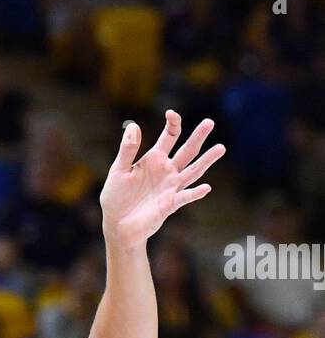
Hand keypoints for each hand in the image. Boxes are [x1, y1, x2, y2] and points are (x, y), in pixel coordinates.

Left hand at [100, 111, 224, 250]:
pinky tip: (205, 187)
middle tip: (209, 122)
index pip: (170, 136)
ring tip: (220, 148)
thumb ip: (127, 149)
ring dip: (206, 161)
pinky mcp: (170, 204)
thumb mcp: (118, 170)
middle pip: (187, 150)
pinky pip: (185, 197)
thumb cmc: (116, 196)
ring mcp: (171, 187)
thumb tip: (133, 125)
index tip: (171, 114)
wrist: (117, 224)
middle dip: (198, 137)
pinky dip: (195, 193)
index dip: (173, 124)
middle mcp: (167, 170)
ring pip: (193, 171)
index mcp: (154, 158)